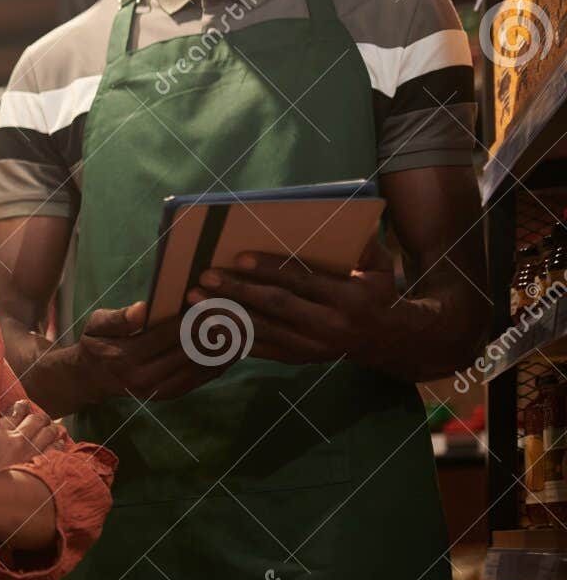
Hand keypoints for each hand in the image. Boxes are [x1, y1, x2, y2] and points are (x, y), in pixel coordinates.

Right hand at [0, 398, 64, 470]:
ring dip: (52, 428)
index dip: (22, 407)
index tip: (25, 406)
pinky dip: (58, 443)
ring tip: (53, 428)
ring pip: (49, 431)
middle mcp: (16, 438)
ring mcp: (31, 451)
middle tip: (42, 419)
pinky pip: (55, 448)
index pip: (15, 411)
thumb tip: (2, 428)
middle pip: (35, 418)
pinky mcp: (40, 465)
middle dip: (40, 417)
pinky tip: (59, 441)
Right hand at [77, 301, 232, 401]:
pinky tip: (233, 351)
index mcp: (126, 357)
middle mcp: (144, 378)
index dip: (193, 318)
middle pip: (188, 352)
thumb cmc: (96, 343)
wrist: (91, 379)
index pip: (167, 335)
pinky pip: (198, 380)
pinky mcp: (169, 395)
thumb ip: (118, 318)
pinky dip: (218, 365)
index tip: (215, 301)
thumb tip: (142, 309)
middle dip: (215, 332)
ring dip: (223, 350)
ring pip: (198, 368)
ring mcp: (159, 390)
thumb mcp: (96, 324)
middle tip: (238, 313)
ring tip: (243, 329)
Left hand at [187, 243, 399, 364]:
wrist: (383, 339)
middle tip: (205, 276)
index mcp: (349, 299)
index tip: (239, 258)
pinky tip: (207, 324)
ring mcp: (311, 348)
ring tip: (195, 300)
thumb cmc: (377, 292)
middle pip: (275, 306)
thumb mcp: (381, 266)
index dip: (270, 269)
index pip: (302, 282)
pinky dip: (232, 337)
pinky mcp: (297, 359)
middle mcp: (329, 326)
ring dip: (225, 314)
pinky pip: (259, 349)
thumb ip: (365, 245)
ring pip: (262, 330)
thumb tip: (345, 220)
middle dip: (238, 290)